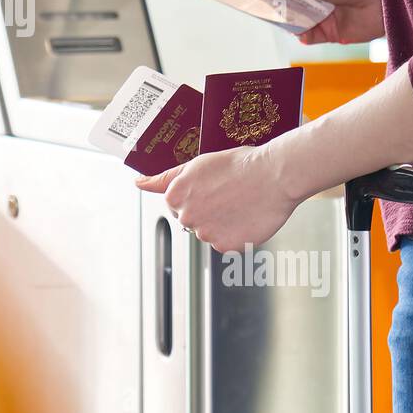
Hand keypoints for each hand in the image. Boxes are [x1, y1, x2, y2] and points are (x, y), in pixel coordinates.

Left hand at [135, 145, 299, 251]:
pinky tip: (247, 217)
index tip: (213, 189)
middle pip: (192, 222)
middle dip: (207, 212)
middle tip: (229, 196)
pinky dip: (237, 236)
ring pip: (210, 234)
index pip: (177, 205)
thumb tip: (139, 183)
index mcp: (175, 196)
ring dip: (222, 224)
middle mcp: (186, 218)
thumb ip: (165, 179)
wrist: (274, 174)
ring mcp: (205, 235)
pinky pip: (227, 245)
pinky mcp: (225, 247)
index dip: (197, 196)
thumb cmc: (240, 165)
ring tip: (240, 204)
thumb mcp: (197, 164)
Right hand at [252, 0, 382, 44]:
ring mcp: (318, 12)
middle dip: (269, 3)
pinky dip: (302, 35)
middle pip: (281, 0)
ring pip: (291, 19)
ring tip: (280, 19)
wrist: (385, 1)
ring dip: (286, 20)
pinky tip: (303, 32)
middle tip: (252, 6)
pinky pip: (306, 36)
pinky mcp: (327, 31)